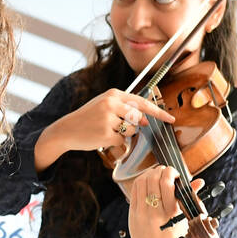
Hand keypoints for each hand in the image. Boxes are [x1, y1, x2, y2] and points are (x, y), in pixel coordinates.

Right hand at [46, 89, 174, 154]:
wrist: (66, 129)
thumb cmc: (87, 118)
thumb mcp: (104, 106)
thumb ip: (125, 109)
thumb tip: (145, 121)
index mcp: (113, 94)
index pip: (142, 102)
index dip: (158, 112)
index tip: (170, 118)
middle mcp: (112, 104)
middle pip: (138, 118)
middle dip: (134, 125)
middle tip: (118, 126)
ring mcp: (109, 119)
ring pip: (131, 131)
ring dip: (122, 135)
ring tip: (105, 130)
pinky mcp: (105, 133)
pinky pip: (121, 142)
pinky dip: (113, 142)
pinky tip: (100, 137)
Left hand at [126, 166, 210, 237]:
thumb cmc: (173, 235)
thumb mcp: (184, 218)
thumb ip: (190, 198)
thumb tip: (198, 181)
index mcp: (170, 213)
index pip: (166, 183)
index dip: (170, 172)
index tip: (175, 173)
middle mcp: (154, 212)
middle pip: (153, 179)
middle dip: (160, 170)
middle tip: (166, 172)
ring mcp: (141, 212)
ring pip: (142, 181)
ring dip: (150, 173)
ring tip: (157, 174)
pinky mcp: (132, 212)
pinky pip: (134, 189)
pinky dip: (142, 180)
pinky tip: (148, 181)